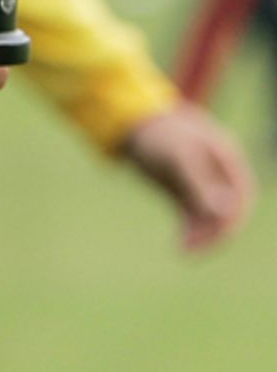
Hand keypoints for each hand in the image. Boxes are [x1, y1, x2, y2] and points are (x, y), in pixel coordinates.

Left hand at [121, 101, 254, 251]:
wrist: (129, 122)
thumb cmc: (156, 132)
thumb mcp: (178, 157)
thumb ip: (201, 184)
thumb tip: (227, 211)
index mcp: (226, 157)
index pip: (241, 196)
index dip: (232, 220)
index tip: (216, 239)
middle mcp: (219, 172)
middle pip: (228, 210)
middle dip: (214, 233)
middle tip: (194, 250)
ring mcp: (203, 181)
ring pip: (210, 216)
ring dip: (201, 236)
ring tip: (182, 250)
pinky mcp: (185, 190)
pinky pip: (194, 216)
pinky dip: (189, 231)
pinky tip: (179, 245)